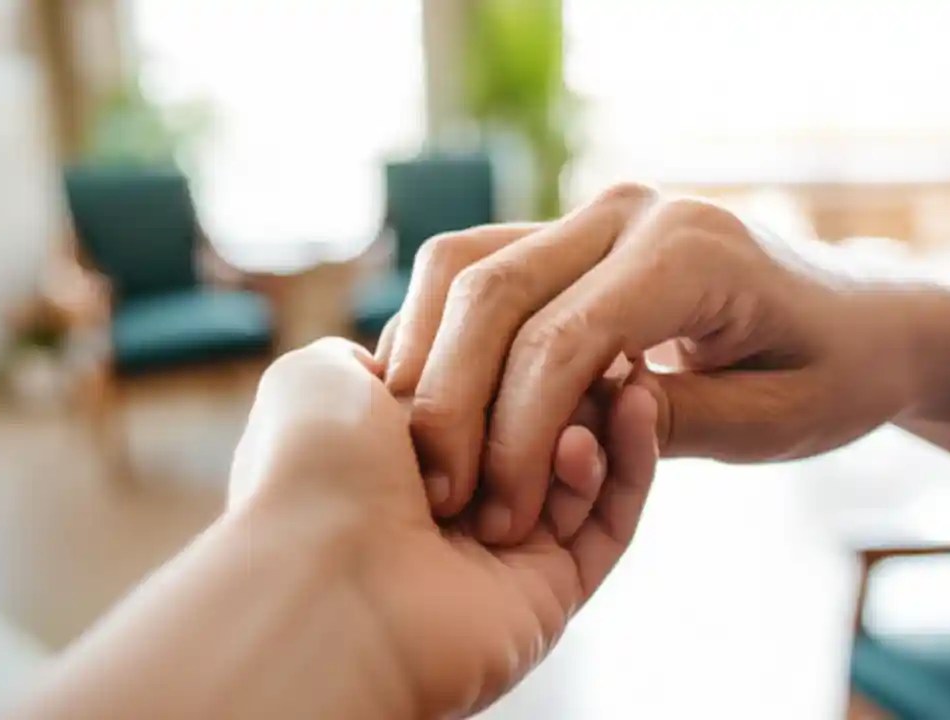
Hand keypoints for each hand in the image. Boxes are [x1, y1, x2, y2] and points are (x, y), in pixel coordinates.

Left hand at [232, 338, 658, 716]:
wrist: (327, 578)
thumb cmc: (317, 468)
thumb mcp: (319, 377)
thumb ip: (382, 351)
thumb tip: (436, 344)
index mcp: (399, 448)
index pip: (485, 378)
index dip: (515, 339)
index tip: (548, 295)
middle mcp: (453, 496)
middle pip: (541, 417)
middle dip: (569, 374)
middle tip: (594, 337)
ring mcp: (504, 544)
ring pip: (583, 466)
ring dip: (599, 412)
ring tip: (615, 374)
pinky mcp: (552, 587)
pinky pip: (612, 522)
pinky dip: (629, 460)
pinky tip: (632, 402)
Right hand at [379, 184, 913, 543]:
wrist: (855, 318)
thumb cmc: (831, 374)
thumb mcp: (774, 422)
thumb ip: (671, 425)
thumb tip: (563, 431)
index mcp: (690, 251)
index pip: (563, 340)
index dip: (515, 434)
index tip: (497, 516)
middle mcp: (630, 212)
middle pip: (491, 291)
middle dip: (449, 399)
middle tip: (437, 495)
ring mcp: (592, 215)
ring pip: (463, 266)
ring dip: (426, 357)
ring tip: (418, 451)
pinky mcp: (568, 236)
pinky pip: (477, 269)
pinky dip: (440, 332)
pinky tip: (432, 404)